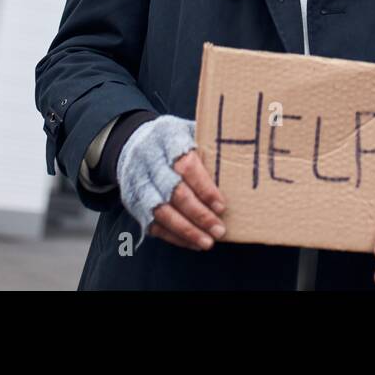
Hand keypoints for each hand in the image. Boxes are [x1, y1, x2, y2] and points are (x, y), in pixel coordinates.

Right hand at [116, 115, 226, 249]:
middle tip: (219, 230)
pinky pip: (154, 224)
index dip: (205, 188)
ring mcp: (140, 184)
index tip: (222, 206)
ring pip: (162, 212)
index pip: (187, 167)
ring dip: (186, 230)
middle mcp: (151, 163)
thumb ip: (209, 145)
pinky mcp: (134, 202)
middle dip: (199, 215)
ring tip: (207, 243)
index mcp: (168, 141)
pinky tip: (192, 243)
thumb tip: (242, 159)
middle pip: (175, 193)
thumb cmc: (172, 140)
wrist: (131, 142)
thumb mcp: (188, 131)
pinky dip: (174, 236)